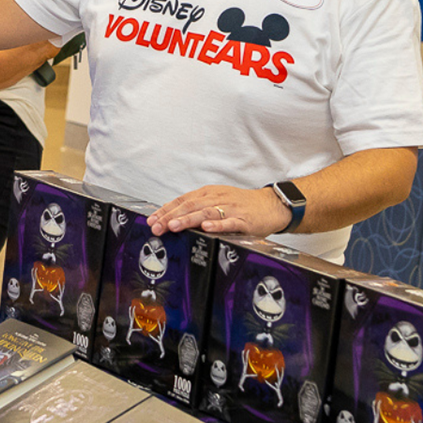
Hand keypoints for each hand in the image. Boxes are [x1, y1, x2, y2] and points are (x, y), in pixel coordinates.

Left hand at [149, 183, 290, 238]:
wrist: (271, 205)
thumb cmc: (241, 204)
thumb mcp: (216, 200)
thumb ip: (196, 207)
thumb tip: (171, 216)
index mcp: (208, 193)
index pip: (182, 200)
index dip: (165, 210)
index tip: (151, 220)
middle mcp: (217, 198)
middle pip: (190, 206)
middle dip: (171, 217)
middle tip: (156, 227)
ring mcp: (231, 208)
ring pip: (206, 213)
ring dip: (188, 220)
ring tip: (173, 226)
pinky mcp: (245, 220)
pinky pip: (229, 222)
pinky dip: (217, 225)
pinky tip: (206, 228)